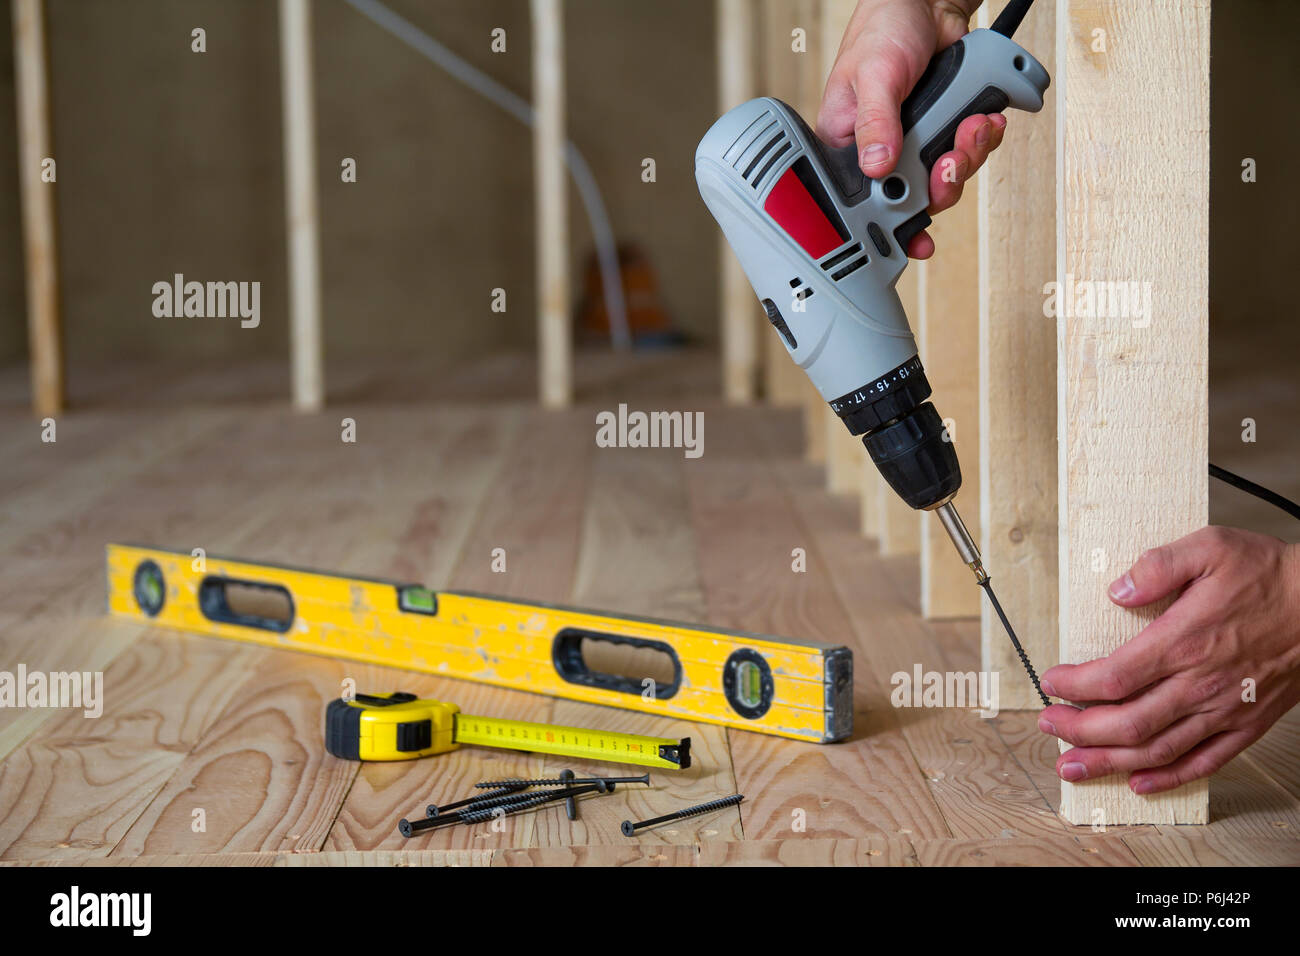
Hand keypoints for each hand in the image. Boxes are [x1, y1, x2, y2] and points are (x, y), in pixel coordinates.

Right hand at [817, 0, 1004, 258]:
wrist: (927, 4)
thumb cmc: (882, 30)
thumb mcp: (873, 75)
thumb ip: (876, 122)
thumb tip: (878, 166)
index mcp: (848, 147)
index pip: (864, 201)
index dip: (890, 223)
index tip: (912, 237)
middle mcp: (883, 151)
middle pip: (914, 197)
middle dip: (941, 185)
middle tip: (948, 164)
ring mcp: (917, 142)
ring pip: (947, 178)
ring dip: (968, 157)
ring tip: (972, 127)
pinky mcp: (946, 129)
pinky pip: (970, 152)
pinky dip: (983, 138)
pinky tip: (984, 118)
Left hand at [1038, 526, 1299, 794]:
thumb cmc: (1270, 576)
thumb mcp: (1211, 548)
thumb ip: (1158, 565)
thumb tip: (1117, 589)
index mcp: (1184, 642)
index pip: (1114, 677)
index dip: (1074, 686)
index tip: (1051, 682)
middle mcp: (1201, 684)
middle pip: (1126, 722)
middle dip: (1079, 730)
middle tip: (1048, 725)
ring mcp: (1224, 710)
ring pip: (1157, 749)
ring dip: (1109, 761)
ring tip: (1074, 765)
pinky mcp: (1246, 724)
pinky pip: (1203, 762)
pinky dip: (1168, 778)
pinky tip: (1139, 781)